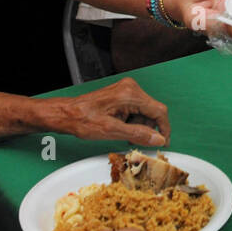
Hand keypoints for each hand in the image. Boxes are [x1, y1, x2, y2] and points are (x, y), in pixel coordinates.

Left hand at [47, 77, 170, 146]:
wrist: (68, 114)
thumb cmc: (83, 120)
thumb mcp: (112, 131)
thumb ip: (138, 134)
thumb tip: (158, 139)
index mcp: (130, 94)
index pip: (159, 111)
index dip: (164, 129)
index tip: (163, 143)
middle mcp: (131, 88)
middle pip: (153, 112)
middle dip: (146, 128)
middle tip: (132, 140)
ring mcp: (127, 89)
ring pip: (145, 112)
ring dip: (138, 126)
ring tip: (122, 133)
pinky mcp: (123, 94)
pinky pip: (137, 109)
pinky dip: (132, 121)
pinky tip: (120, 126)